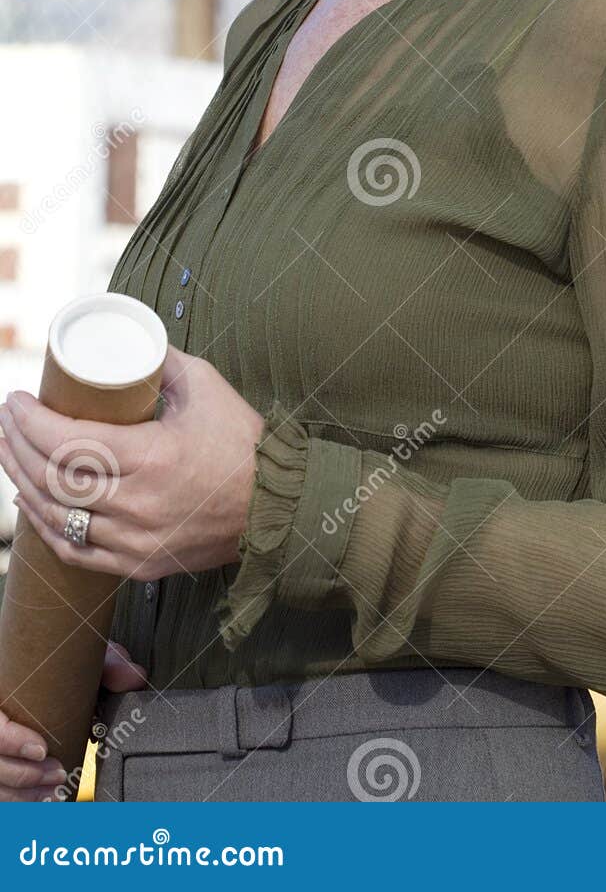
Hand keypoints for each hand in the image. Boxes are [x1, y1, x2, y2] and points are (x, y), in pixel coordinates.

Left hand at [0, 346, 264, 581]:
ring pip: (56, 516)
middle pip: (53, 478)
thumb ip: (163, 363)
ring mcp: (136, 540)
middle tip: (7, 419)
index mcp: (153, 458)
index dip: (30, 421)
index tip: (14, 399)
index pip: (69, 442)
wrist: (278, 506)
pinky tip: (30, 502)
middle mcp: (138, 504)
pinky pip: (74, 551)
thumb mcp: (206, 388)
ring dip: (22, 482)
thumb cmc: (245, 443)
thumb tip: (128, 342)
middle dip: (17, 445)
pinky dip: (44, 526)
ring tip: (9, 453)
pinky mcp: (139, 564)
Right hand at [0, 640, 145, 801]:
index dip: (10, 741)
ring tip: (56, 791)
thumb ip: (108, 665)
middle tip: (59, 774)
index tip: (42, 749)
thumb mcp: (85, 661)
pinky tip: (43, 803)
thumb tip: (133, 676)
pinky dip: (21, 803)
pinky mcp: (6, 766)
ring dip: (23, 795)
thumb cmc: (63, 670)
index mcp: (1, 696)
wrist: (53, 673)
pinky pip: (2, 794)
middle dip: (25, 775)